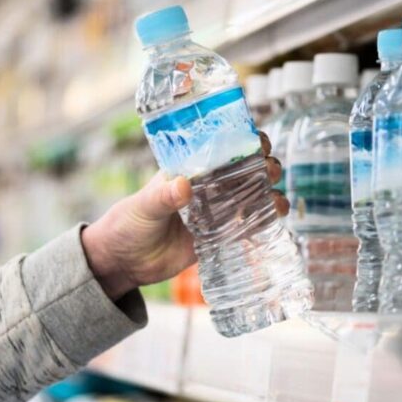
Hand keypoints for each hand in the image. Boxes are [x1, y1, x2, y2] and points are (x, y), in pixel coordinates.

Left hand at [82, 132, 287, 299]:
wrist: (125, 262)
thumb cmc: (129, 224)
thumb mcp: (144, 206)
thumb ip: (163, 196)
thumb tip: (184, 185)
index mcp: (190, 169)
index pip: (222, 147)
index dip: (245, 139)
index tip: (258, 141)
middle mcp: (208, 186)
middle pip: (246, 168)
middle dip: (264, 165)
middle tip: (269, 170)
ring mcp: (216, 211)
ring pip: (253, 194)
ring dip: (270, 191)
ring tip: (276, 198)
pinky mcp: (220, 235)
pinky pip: (249, 224)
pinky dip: (266, 218)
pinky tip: (276, 215)